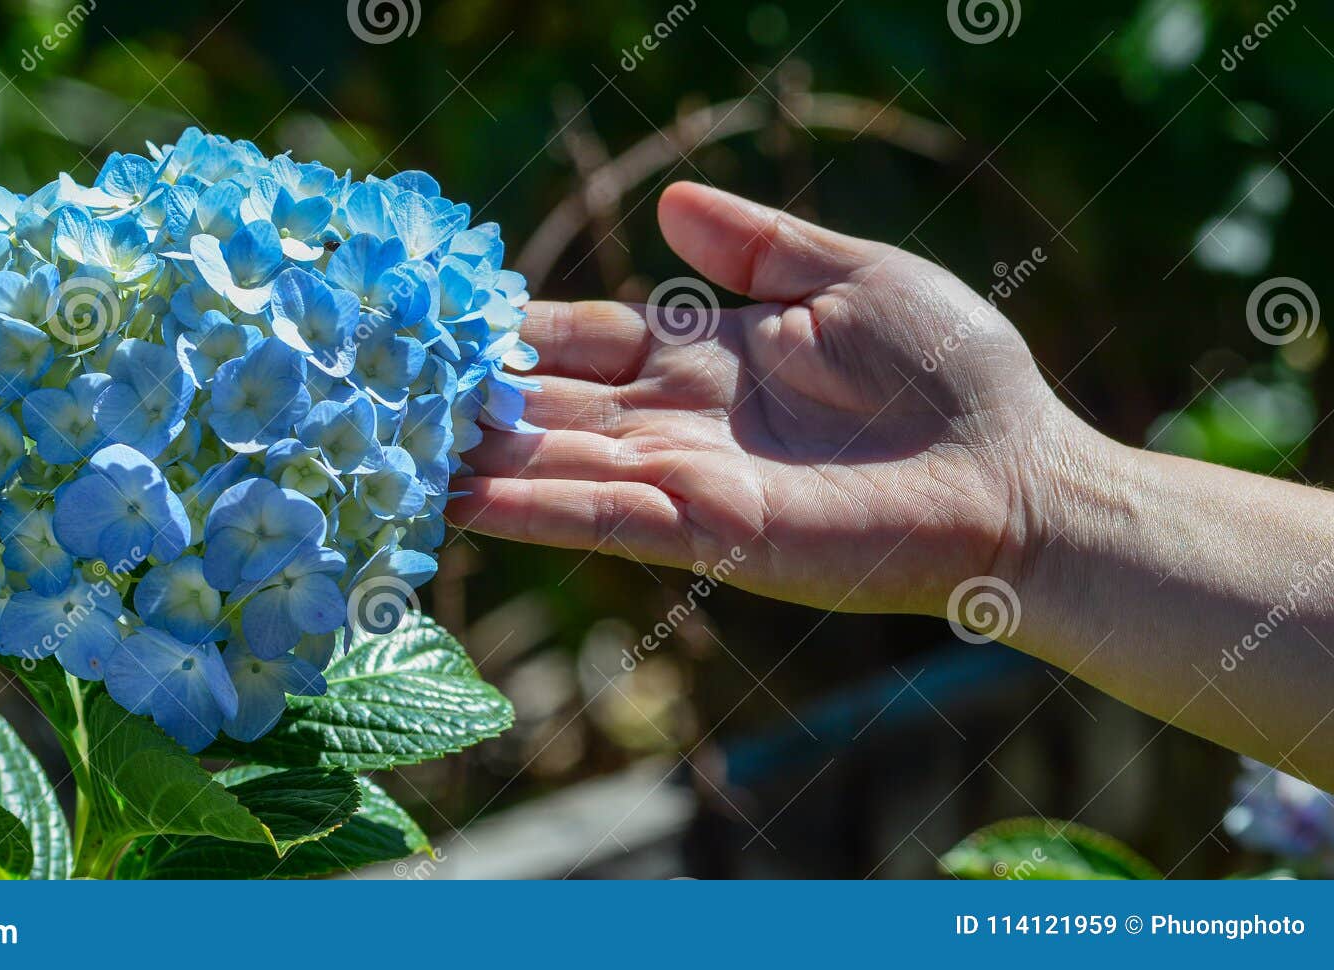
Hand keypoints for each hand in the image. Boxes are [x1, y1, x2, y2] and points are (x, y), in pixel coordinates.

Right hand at [449, 182, 1080, 616]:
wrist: (1016, 473)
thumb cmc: (951, 374)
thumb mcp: (852, 276)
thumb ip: (758, 244)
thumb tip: (669, 199)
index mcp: (703, 355)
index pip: (582, 337)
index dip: (514, 327)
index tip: (439, 313)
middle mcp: (678, 422)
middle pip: (549, 406)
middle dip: (468, 399)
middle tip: (377, 386)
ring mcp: (686, 479)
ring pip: (554, 465)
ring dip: (474, 461)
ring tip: (387, 449)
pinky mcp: (709, 534)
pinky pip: (601, 516)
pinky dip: (529, 510)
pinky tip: (457, 501)